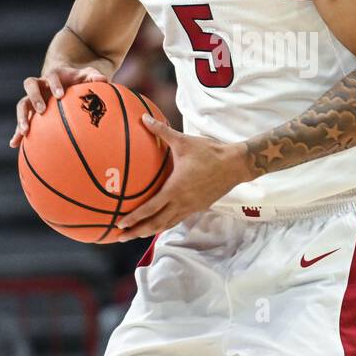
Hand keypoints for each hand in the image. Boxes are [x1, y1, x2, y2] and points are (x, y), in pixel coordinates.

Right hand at [10, 65, 109, 147]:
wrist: (65, 84)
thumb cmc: (78, 81)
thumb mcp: (87, 76)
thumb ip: (95, 77)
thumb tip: (104, 80)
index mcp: (53, 76)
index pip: (51, 76)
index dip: (54, 84)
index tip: (60, 95)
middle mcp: (40, 85)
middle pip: (30, 85)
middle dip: (34, 97)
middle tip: (42, 110)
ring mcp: (33, 98)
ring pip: (22, 104)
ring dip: (22, 116)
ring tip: (25, 131)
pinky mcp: (30, 112)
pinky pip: (21, 122)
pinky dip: (17, 133)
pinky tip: (14, 144)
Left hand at [115, 116, 252, 241]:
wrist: (235, 164)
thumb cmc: (209, 152)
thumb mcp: (183, 141)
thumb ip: (161, 131)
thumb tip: (143, 118)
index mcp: (175, 189)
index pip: (150, 209)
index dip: (134, 218)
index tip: (120, 225)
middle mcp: (182, 202)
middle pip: (155, 224)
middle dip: (136, 232)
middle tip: (120, 238)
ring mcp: (191, 207)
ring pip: (167, 225)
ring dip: (150, 231)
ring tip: (135, 235)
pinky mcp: (198, 207)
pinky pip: (177, 219)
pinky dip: (165, 224)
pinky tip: (158, 224)